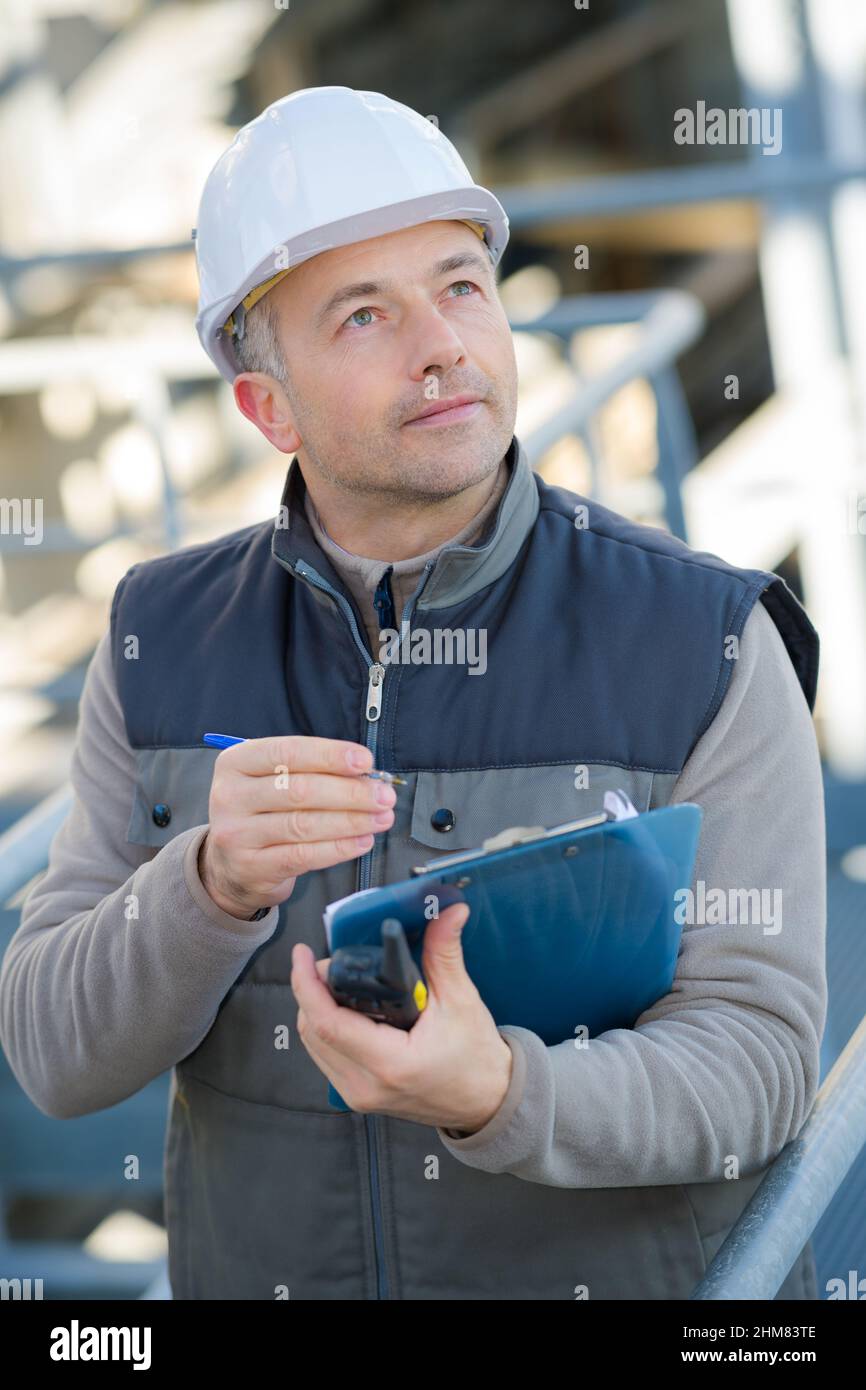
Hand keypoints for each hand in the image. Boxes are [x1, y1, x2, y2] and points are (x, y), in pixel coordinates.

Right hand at [198, 735, 395, 918]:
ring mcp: (237, 834)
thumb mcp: (273, 781)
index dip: (330, 755)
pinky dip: (339, 848)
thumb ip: (312, 771)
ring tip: (382, 818)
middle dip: (351, 792)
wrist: (230, 866)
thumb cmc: (264, 812)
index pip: (287, 752)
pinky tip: (362, 841)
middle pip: (299, 790)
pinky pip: (304, 856)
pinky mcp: (251, 867)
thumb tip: (366, 772)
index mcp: (236, 762)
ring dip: (352, 821)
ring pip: (304, 824)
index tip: (365, 761)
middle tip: (384, 795)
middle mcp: (229, 796)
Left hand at [291, 901, 513, 1132]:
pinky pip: (324, 1057)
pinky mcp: (356, 1096)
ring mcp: (358, 1095)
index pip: (328, 1022)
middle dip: (312, 990)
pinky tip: (344, 1009)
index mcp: (390, 1063)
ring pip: (313, 1044)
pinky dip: (325, 1028)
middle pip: (313, 1029)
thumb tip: (448, 912)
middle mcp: (366, 1085)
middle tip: (332, 964)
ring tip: (338, 983)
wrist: (486, 1100)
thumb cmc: (476, 1056)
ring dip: (315, 1008)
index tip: (303, 955)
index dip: (307, 985)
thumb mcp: (461, 1000)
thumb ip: (443, 953)